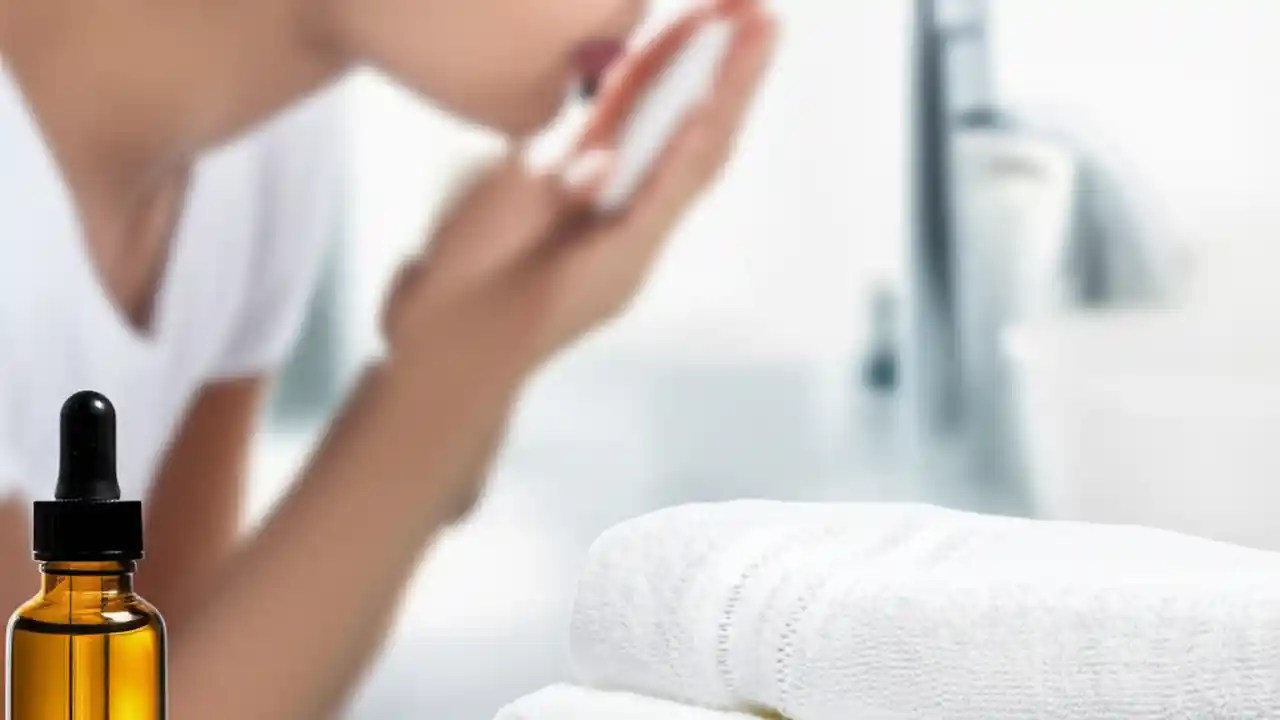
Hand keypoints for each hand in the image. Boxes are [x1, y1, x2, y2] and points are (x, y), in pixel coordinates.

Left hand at [384, 0, 777, 372]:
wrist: (451, 335)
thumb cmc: (470, 261)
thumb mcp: (513, 184)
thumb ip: (560, 164)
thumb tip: (594, 153)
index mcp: (600, 174)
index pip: (652, 99)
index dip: (682, 47)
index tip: (714, 4)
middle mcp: (631, 201)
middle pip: (692, 120)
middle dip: (730, 63)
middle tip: (766, 8)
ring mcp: (636, 233)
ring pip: (695, 154)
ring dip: (730, 93)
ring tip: (761, 37)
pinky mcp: (623, 259)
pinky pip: (662, 198)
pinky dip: (684, 152)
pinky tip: (710, 111)